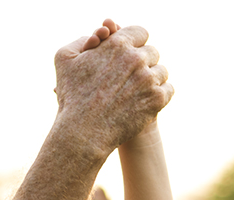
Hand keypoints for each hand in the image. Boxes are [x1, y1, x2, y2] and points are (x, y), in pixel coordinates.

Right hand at [53, 20, 172, 158]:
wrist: (83, 132)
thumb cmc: (72, 97)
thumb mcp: (64, 59)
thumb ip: (82, 40)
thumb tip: (101, 36)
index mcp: (118, 44)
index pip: (140, 33)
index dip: (135, 44)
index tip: (129, 55)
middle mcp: (136, 58)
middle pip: (152, 53)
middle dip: (143, 63)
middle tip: (131, 77)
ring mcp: (148, 79)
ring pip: (161, 72)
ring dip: (152, 79)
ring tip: (137, 91)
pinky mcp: (156, 99)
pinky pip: (169, 89)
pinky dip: (160, 94)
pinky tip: (147, 100)